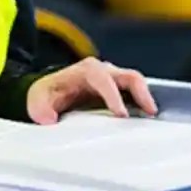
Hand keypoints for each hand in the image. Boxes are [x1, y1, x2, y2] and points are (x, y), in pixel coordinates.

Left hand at [26, 57, 158, 124]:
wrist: (50, 93)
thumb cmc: (47, 95)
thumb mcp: (37, 101)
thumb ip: (41, 109)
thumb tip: (49, 120)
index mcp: (85, 70)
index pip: (104, 79)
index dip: (114, 95)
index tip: (122, 114)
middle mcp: (102, 71)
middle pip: (128, 76)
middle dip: (140, 92)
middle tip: (150, 112)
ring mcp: (112, 78)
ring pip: (135, 82)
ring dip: (145, 97)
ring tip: (152, 116)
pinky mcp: (118, 89)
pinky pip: (134, 92)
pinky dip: (142, 102)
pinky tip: (146, 118)